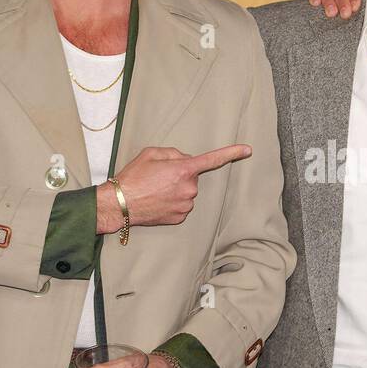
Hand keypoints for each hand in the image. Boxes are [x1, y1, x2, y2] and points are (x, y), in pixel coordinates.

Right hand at [99, 144, 250, 231]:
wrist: (119, 204)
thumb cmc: (133, 177)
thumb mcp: (151, 154)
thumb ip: (173, 153)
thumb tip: (185, 160)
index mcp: (183, 170)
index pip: (212, 160)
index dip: (231, 153)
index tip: (247, 150)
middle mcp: (189, 189)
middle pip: (192, 177)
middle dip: (180, 174)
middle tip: (159, 177)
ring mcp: (186, 205)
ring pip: (187, 192)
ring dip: (176, 189)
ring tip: (155, 190)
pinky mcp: (180, 217)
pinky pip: (182, 205)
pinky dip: (173, 202)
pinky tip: (158, 201)